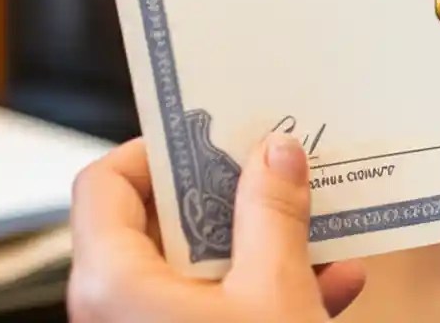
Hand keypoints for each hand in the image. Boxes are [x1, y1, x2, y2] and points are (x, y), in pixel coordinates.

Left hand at [68, 134, 364, 321]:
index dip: (157, 148)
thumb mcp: (273, 293)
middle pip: (162, 222)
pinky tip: (333, 284)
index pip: (106, 182)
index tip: (213, 133)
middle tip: (277, 171)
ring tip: (321, 226)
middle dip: (232, 197)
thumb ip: (273, 213)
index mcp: (113, 283)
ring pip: (200, 269)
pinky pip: (219, 310)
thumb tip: (274, 156)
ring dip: (264, 244)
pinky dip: (269, 291)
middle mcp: (119, 311)